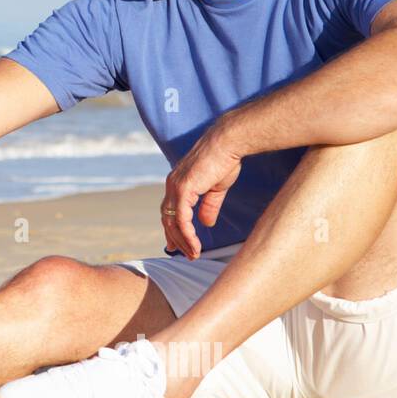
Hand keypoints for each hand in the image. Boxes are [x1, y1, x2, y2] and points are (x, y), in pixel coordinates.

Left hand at [161, 123, 243, 259]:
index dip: (173, 229)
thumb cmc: (225, 160)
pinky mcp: (183, 189)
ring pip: (172, 221)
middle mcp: (172, 185)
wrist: (229, 143)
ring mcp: (175, 186)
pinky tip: (195, 245)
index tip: (177, 245)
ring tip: (194, 254)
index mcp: (178, 183)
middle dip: (175, 238)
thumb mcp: (216, 188)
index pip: (169, 210)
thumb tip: (206, 224)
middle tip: (186, 254)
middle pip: (167, 218)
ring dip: (183, 241)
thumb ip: (209, 206)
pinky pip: (181, 218)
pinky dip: (187, 234)